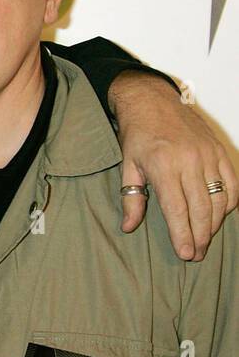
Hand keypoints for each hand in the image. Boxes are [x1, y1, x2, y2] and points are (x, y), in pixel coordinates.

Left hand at [109, 71, 237, 260]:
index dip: (183, 234)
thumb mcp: (127, 165)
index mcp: (163, 167)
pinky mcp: (219, 152)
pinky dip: (229, 202)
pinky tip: (219, 215)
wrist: (153, 101)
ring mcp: (207, 156)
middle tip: (195, 254)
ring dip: (215, 223)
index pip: (177, 209)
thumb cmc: (138, 134)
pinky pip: (231, 183)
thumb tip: (128, 227)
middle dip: (200, 236)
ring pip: (219, 199)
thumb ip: (131, 198)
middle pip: (201, 208)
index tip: (185, 253)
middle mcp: (189, 162)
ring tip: (205, 240)